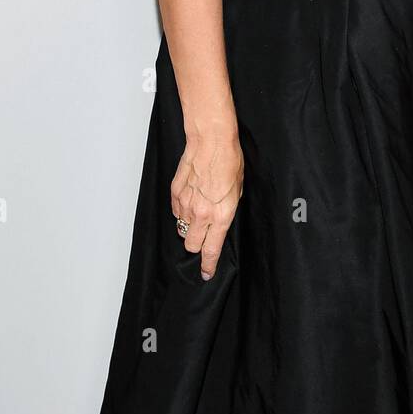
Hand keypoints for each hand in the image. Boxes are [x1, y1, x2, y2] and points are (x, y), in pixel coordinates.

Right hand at [170, 126, 244, 281]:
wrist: (211, 140)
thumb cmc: (230, 161)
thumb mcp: (238, 190)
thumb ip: (227, 210)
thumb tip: (220, 221)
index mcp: (221, 215)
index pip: (211, 250)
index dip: (208, 265)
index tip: (207, 273)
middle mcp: (201, 213)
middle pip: (191, 245)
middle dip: (197, 246)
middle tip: (204, 238)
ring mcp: (186, 204)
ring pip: (181, 230)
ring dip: (189, 228)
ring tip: (198, 214)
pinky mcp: (175, 193)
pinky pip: (176, 212)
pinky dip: (182, 212)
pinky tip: (191, 200)